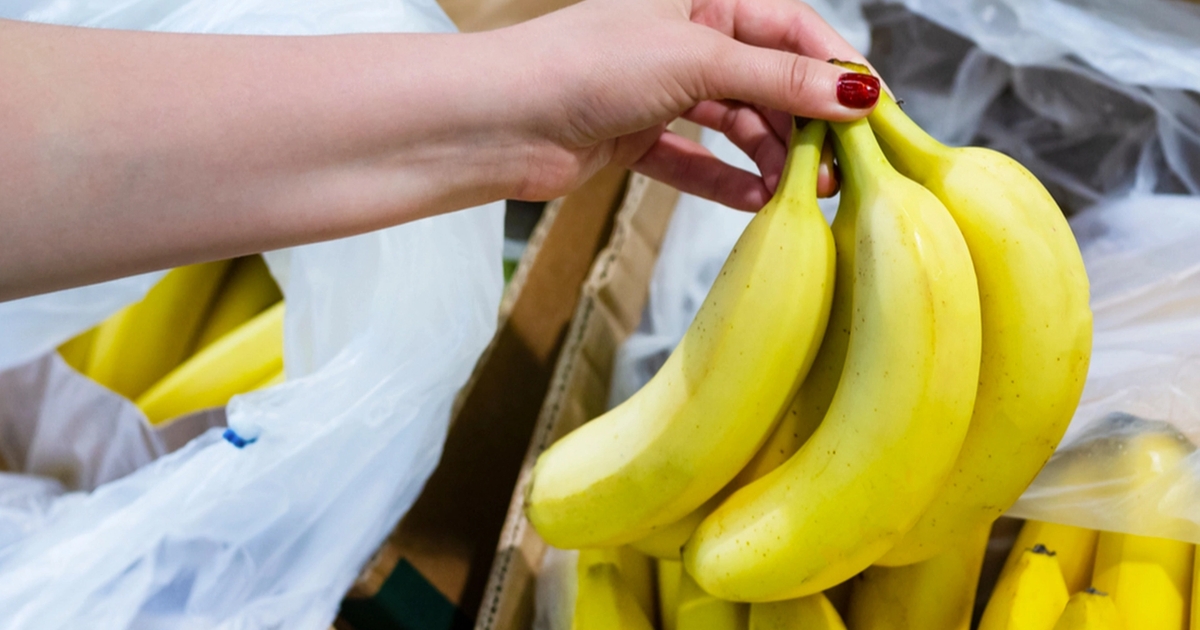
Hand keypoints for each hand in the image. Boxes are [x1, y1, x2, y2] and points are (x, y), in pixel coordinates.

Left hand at [495, 0, 878, 209]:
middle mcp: (681, 41)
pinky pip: (695, 162)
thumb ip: (777, 79)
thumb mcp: (698, 59)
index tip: (871, 111)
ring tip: (798, 191)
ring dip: (768, 158)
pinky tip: (756, 203)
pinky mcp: (635, 139)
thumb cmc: (585, 65)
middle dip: (803, 123)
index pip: (788, 29)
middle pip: (765, 81)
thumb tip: (855, 89)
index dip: (832, 68)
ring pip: (734, 124)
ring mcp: (657, 92)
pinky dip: (724, 182)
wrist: (499, 120)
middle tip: (836, 167)